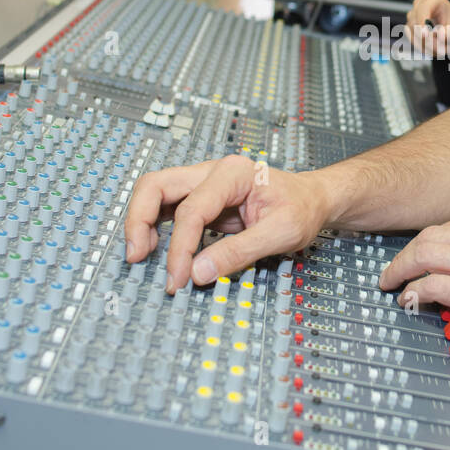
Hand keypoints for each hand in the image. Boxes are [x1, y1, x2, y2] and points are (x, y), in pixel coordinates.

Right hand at [124, 154, 328, 290]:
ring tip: (140, 255)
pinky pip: (167, 208)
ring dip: (141, 221)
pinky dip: (154, 226)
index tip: (179, 278)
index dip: (180, 247)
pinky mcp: (201, 199)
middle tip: (136, 257)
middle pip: (156, 184)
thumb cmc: (302, 208)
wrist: (313, 199)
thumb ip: (239, 252)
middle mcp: (212, 172)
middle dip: (139, 220)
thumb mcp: (281, 233)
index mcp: (233, 173)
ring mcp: (204, 183)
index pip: (192, 210)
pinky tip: (154, 248)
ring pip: (155, 192)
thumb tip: (198, 273)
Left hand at [377, 210, 449, 354]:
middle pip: (430, 236)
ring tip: (392, 284)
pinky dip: (416, 291)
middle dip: (403, 255)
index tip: (410, 257)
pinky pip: (436, 285)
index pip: (447, 227)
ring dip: (401, 271)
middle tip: (391, 272)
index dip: (421, 243)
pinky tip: (411, 299)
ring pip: (427, 255)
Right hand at [406, 0, 449, 58]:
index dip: (421, 22)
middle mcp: (421, 5)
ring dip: (425, 45)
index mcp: (434, 0)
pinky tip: (434, 51)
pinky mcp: (411, 26)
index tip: (425, 36)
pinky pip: (411, 38)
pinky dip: (422, 47)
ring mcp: (414, 15)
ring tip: (442, 51)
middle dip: (427, 40)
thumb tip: (440, 36)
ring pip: (412, 32)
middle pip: (415, 22)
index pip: (423, 9)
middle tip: (441, 51)